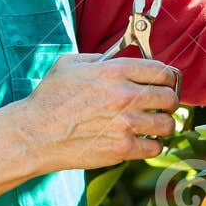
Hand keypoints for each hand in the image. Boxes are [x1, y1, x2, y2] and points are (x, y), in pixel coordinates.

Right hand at [14, 52, 178, 173]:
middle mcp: (124, 96)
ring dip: (164, 124)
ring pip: (166, 124)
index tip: (167, 82)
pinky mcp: (121, 148)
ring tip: (156, 125)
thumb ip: (98, 58)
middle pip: (169, 97)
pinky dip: (153, 145)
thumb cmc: (49, 97)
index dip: (168, 77)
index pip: (160, 71)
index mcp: (113, 71)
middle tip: (163, 105)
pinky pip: (154, 147)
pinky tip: (144, 142)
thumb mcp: (69, 64)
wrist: (36, 134)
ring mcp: (124, 124)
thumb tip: (118, 57)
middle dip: (169, 100)